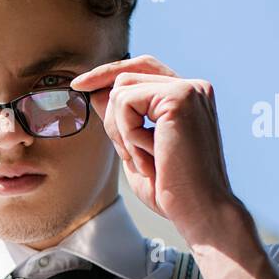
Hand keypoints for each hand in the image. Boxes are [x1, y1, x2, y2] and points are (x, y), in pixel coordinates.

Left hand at [70, 55, 244, 242]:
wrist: (200, 211)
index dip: (107, 74)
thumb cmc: (172, 189)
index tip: (78, 85)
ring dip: (120, 131)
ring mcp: (188, 89)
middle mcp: (193, 87)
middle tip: (128, 155)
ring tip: (144, 160)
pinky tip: (150, 157)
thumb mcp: (136, 149)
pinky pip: (125, 103)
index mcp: (188, 98)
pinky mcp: (179, 98)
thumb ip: (120, 120)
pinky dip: (127, 135)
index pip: (142, 68)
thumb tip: (96, 92)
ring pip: (121, 91)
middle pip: (126, 77)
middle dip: (111, 117)